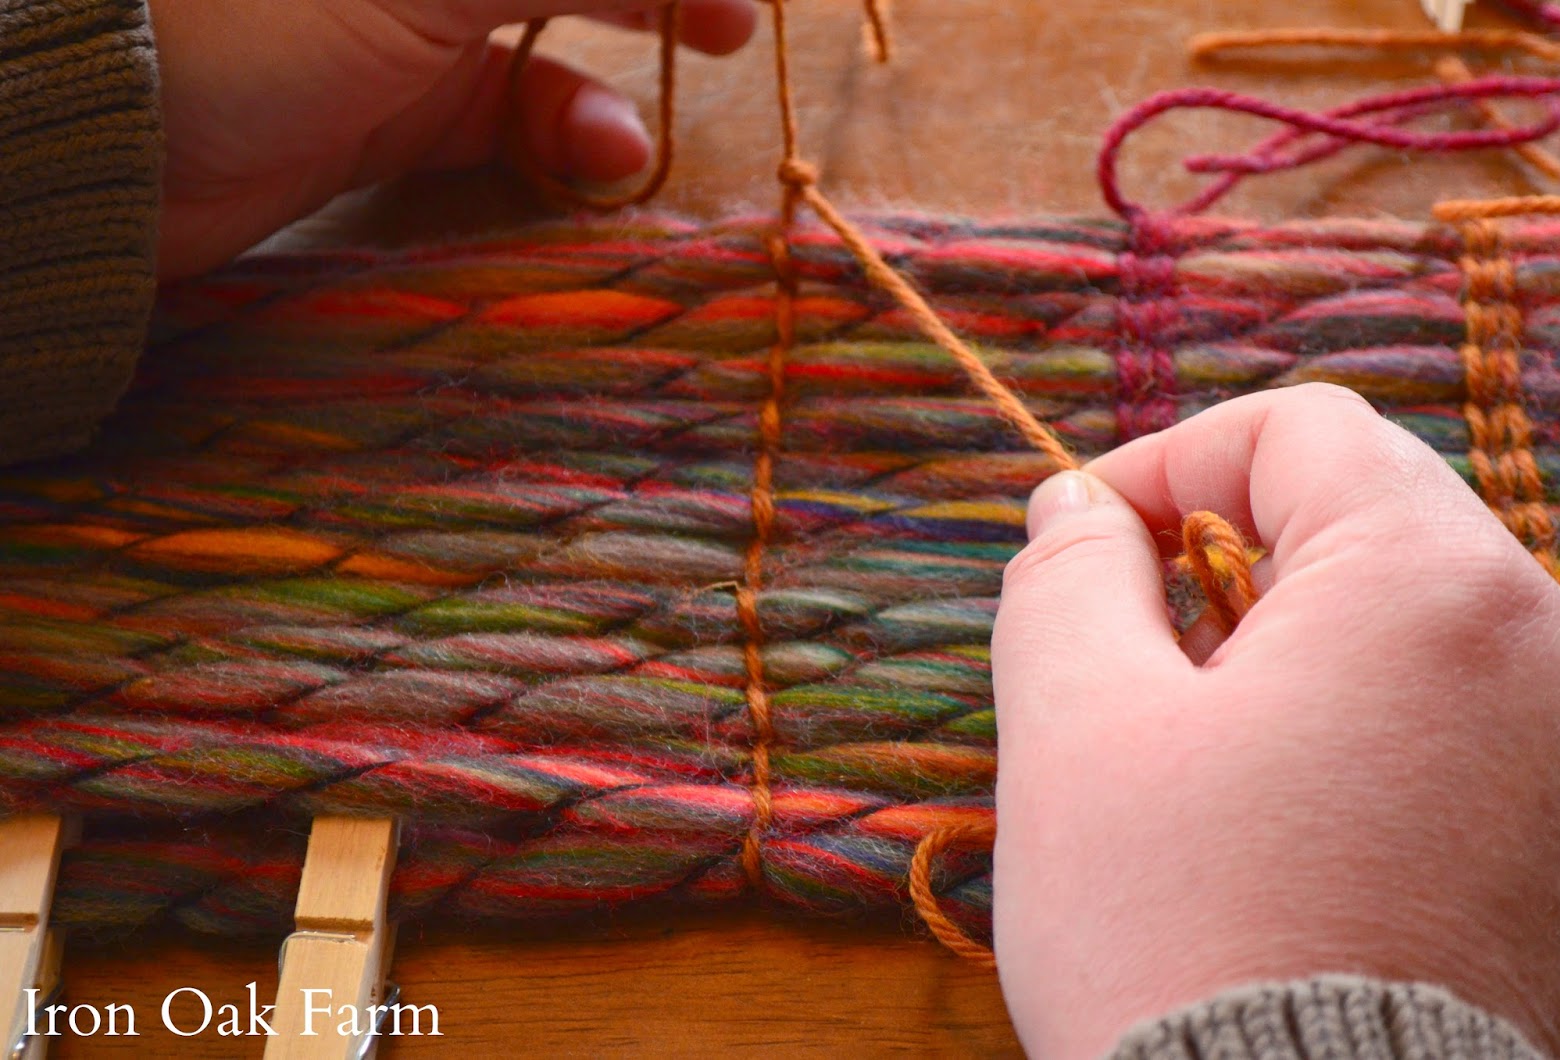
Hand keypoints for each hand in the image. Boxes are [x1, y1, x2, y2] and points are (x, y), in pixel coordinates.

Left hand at [148, 0, 755, 276]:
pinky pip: (506, 111)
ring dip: (630, 49)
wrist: (92, 150)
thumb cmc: (245, 11)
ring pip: (550, 19)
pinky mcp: (387, 105)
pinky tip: (603, 156)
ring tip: (686, 78)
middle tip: (736, 8)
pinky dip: (566, 135)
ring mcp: (397, 12)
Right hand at [991, 384, 1559, 1057]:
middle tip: (1125, 674)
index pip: (1297, 431)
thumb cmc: (1180, 939)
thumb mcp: (1077, 726)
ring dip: (1288, 660)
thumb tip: (1079, 505)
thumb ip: (1068, 573)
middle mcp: (1552, 652)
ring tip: (1197, 775)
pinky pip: (1461, 730)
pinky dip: (1363, 736)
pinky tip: (1286, 839)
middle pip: (1362, 527)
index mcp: (1432, 585)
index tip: (1082, 546)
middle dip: (1223, 571)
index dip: (1167, 464)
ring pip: (1409, 633)